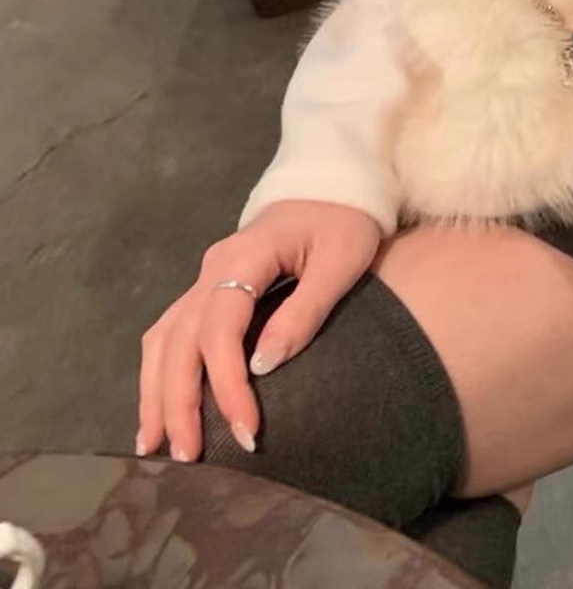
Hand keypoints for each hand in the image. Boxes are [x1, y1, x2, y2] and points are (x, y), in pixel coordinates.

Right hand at [137, 201, 381, 462]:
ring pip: (164, 340)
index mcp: (244, 259)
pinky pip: (171, 333)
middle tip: (188, 458)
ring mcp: (206, 278)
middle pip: (179, 341)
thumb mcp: (342, 261)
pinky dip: (160, 372)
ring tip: (156, 446)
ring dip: (157, 393)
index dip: (226, 383)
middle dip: (179, 402)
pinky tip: (160, 408)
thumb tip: (264, 365)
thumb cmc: (345, 221)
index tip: (246, 428)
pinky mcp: (209, 289)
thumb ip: (305, 310)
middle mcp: (213, 270)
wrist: (335, 184)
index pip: (220, 330)